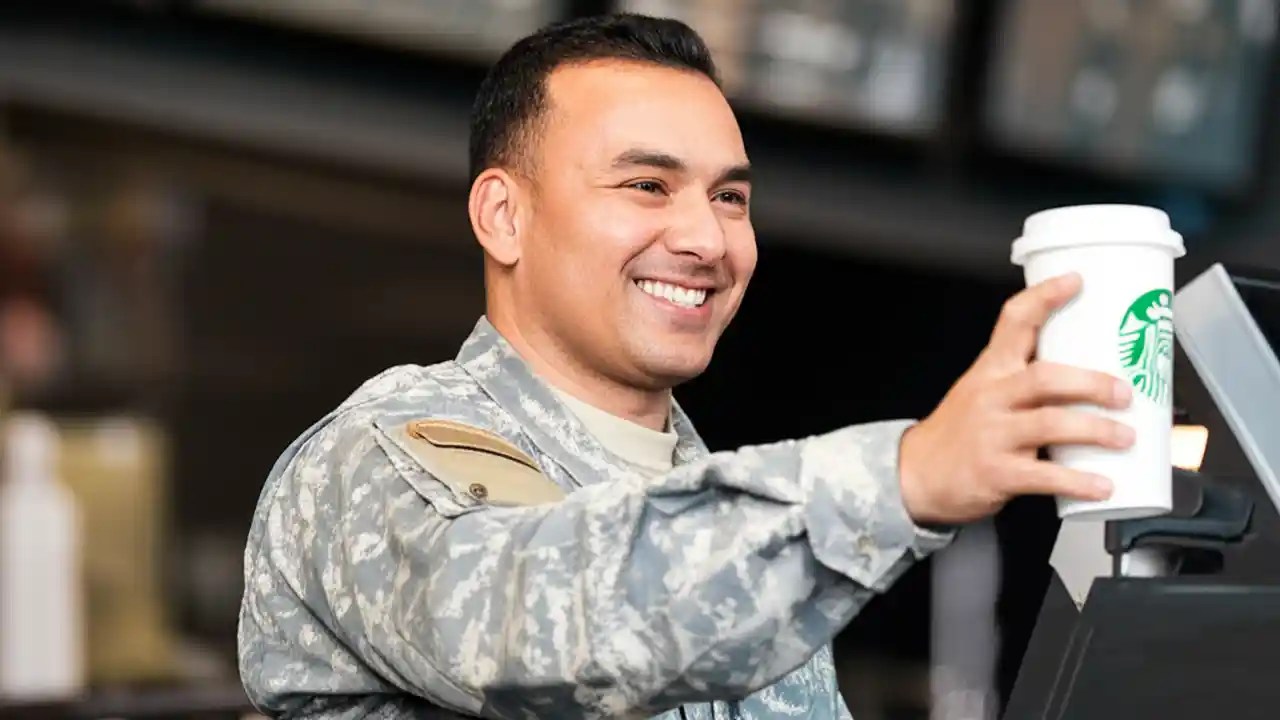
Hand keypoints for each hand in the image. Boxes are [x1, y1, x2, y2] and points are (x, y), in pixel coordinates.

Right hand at [898, 272, 1133, 524]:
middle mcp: (991, 397)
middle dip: (1090, 382)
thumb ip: (1026, 377)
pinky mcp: (996, 473)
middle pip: (1044, 377)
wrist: (917, 474)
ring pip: (1049, 424)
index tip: (1076, 281)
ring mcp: (992, 435)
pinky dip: (1078, 481)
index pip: (1014, 321)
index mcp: (992, 370)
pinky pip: (1043, 476)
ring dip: (1095, 430)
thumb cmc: (961, 431)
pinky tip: (1103, 484)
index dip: (1045, 298)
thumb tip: (1093, 367)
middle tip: (1124, 392)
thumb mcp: (982, 390)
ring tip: (1124, 436)